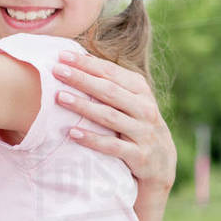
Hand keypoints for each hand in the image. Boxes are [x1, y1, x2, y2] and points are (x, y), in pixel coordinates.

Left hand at [52, 51, 176, 191]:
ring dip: (83, 106)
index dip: (87, 64)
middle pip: (109, 90)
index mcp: (141, 91)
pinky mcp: (139, 156)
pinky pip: (112, 146)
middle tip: (57, 70)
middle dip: (82, 79)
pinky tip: (72, 133)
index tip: (62, 56)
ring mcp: (143, 133)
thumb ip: (113, 84)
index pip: (111, 72)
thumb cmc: (139, 126)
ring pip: (109, 116)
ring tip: (60, 97)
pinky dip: (92, 139)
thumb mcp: (133, 102)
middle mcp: (144, 109)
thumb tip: (81, 59)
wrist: (163, 164)